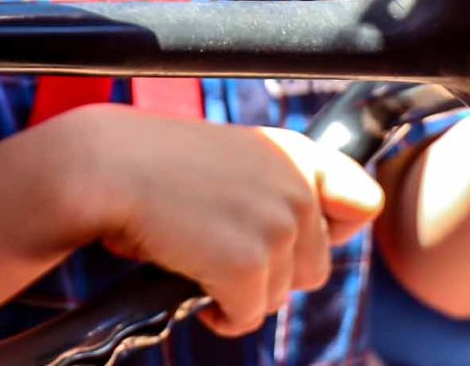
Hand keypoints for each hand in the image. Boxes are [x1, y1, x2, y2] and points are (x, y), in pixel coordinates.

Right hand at [66, 107, 385, 337]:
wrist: (105, 168)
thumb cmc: (157, 165)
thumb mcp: (236, 158)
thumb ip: (280, 188)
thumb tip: (316, 242)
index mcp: (297, 153)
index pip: (363, 202)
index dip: (332, 228)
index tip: (290, 232)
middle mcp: (297, 187)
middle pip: (317, 267)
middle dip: (273, 271)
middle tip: (222, 249)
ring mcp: (277, 227)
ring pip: (281, 295)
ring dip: (243, 291)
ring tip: (200, 258)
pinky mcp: (248, 267)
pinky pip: (247, 316)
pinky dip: (221, 314)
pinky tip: (194, 286)